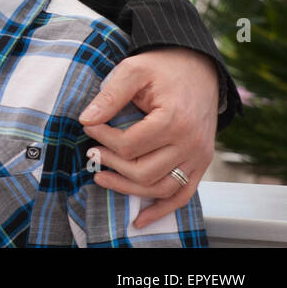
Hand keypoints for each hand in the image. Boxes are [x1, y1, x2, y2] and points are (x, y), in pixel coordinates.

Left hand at [78, 47, 218, 227]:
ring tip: (101, 176)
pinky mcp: (201, 164)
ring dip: (127, 188)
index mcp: (175, 120)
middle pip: (143, 170)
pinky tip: (141, 219)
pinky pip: (183, 195)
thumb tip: (85, 119)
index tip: (87, 126)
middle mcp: (191, 144)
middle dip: (111, 163)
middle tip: (91, 152)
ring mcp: (199, 157)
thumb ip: (110, 95)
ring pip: (160, 187)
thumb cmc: (162, 68)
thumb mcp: (133, 70)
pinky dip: (162, 209)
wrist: (198, 69)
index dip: (101, 137)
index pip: (129, 144)